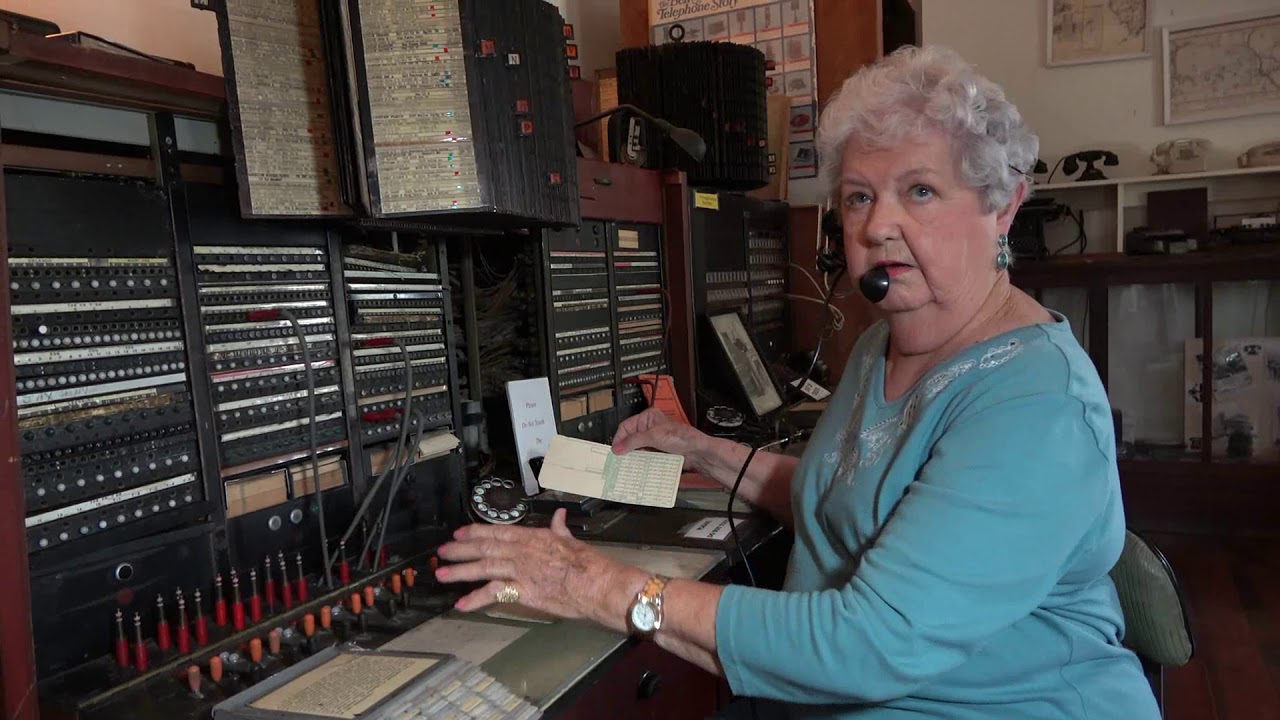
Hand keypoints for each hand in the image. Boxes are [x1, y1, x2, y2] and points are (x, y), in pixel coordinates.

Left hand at [435, 509, 641, 619]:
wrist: (598, 584)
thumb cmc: (590, 564)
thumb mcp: (572, 541)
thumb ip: (560, 530)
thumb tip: (559, 517)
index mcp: (534, 537)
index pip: (498, 532)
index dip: (476, 532)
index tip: (460, 533)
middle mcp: (523, 551)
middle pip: (485, 548)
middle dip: (461, 550)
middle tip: (442, 552)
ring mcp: (521, 570)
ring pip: (484, 567)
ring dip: (460, 571)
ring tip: (442, 574)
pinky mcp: (523, 591)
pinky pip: (494, 594)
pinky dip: (476, 599)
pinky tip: (461, 605)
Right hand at [612, 408, 705, 468]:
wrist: (697, 452)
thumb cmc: (681, 438)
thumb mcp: (653, 436)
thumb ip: (633, 441)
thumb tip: (617, 448)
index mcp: (648, 417)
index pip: (626, 426)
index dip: (619, 438)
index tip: (615, 450)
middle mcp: (650, 427)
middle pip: (631, 438)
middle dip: (626, 448)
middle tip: (618, 459)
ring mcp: (654, 440)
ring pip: (637, 448)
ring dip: (633, 456)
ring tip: (626, 464)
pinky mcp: (658, 451)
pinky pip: (645, 456)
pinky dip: (641, 461)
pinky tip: (637, 466)